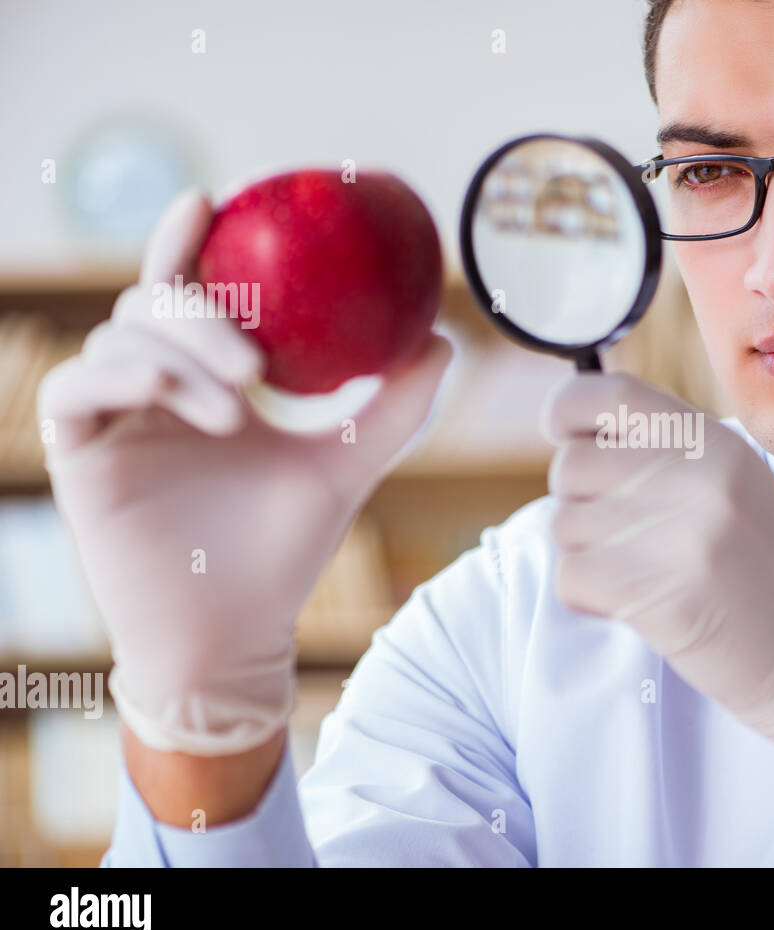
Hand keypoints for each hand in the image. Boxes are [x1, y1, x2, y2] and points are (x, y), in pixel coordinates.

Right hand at [37, 187, 453, 754]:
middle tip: (258, 360)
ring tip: (239, 407)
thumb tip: (441, 339)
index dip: (189, 238)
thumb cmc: (285, 549)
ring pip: (118, 338)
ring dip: (179, 355)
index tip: (218, 199)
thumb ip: (393, 404)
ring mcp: (112, 419)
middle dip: (200, 312)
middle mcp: (152, 388)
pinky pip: (76, 389)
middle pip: (150, 303)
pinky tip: (188, 407)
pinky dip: (128, 380)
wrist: (239, 630)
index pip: (188, 288)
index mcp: (205, 377)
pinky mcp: (77, 455)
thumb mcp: (349, 464)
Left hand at [542, 371, 773, 773]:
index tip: (561, 436)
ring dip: (588, 554)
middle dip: (581, 504)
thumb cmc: (765, 572)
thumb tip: (573, 434)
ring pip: (566, 524)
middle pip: (572, 465)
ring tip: (647, 573)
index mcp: (714, 440)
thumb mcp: (733, 483)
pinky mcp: (662, 593)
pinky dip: (590, 598)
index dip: (565, 412)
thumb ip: (665, 450)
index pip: (608, 395)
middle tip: (626, 537)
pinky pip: (572, 576)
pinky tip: (638, 605)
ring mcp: (682, 533)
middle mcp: (699, 475)